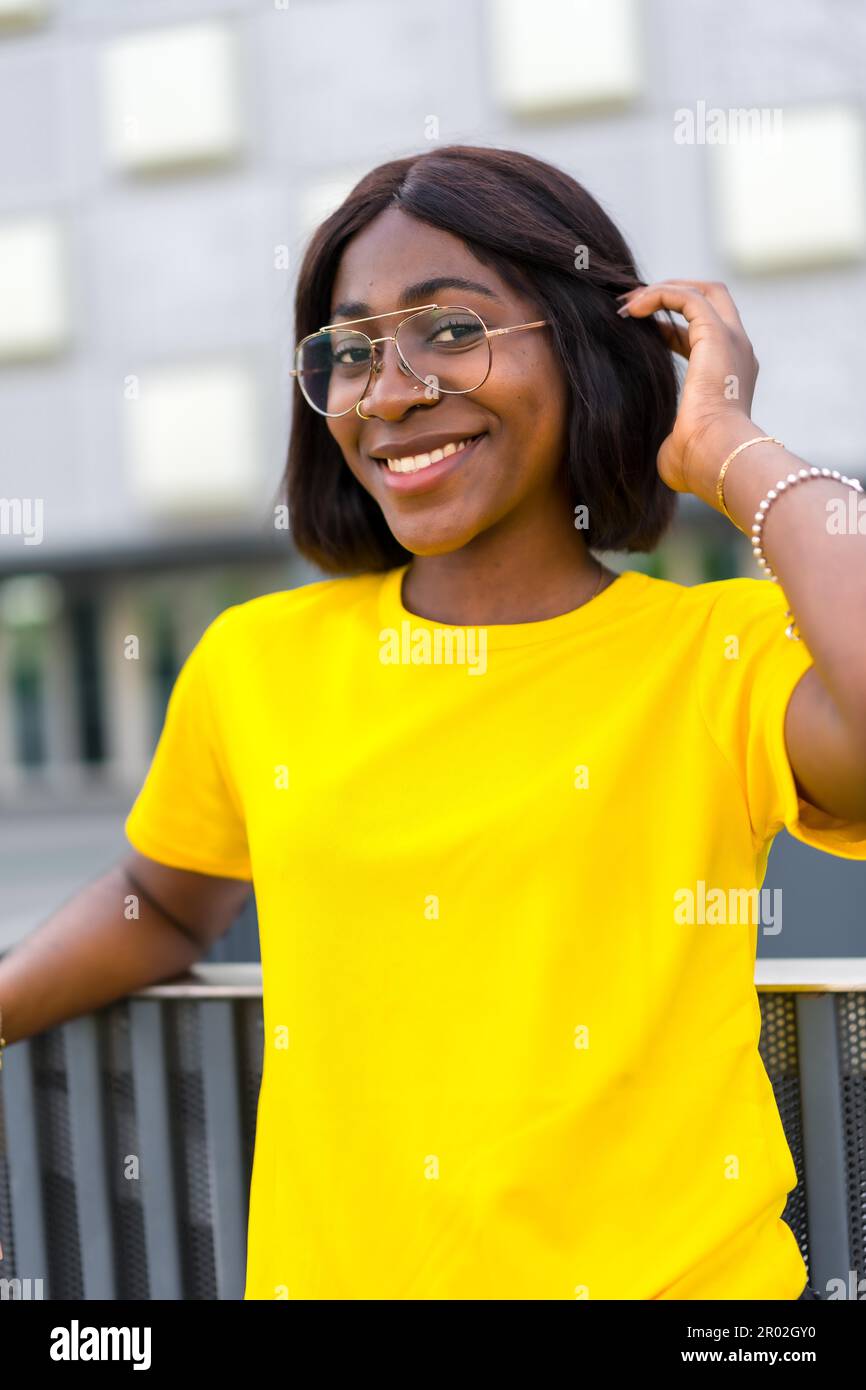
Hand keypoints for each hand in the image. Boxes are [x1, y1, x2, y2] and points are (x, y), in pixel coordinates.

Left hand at [617, 279, 758, 493]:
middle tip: (631, 305)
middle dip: (671, 294)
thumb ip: (672, 438)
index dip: (668, 327)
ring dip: (659, 292)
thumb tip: (661, 454)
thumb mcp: (680, 444)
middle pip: (712, 299)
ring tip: (624, 305)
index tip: (636, 331)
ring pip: (699, 291)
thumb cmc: (698, 463)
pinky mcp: (717, 334)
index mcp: (731, 376)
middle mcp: (738, 352)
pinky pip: (686, 297)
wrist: (717, 458)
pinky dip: (658, 295)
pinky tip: (631, 310)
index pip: (702, 335)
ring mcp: (732, 340)